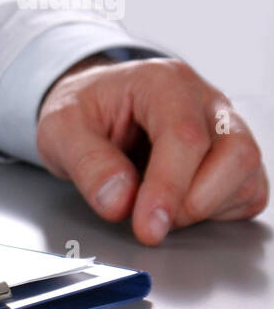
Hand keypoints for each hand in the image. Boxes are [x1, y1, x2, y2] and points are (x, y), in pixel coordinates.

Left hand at [36, 57, 267, 243]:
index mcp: (162, 82)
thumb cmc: (82, 110)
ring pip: (247, 174)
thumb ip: (87, 163)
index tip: (148, 227)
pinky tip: (178, 206)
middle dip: (192, 201)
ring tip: (157, 209)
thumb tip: (119, 201)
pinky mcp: (231, 157)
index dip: (168, 188)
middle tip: (148, 219)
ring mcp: (226, 127)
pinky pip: (248, 191)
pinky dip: (219, 211)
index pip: (184, 137)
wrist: (92, 104)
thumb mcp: (61, 129)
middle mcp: (205, 101)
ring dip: (206, 208)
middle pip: (235, 154)